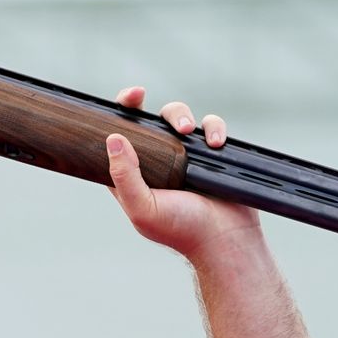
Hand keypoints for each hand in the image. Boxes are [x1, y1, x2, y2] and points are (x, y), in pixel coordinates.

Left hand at [104, 87, 258, 261]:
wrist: (225, 240)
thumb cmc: (181, 230)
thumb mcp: (143, 208)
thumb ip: (124, 176)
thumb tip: (113, 138)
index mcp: (133, 175)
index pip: (120, 137)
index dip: (121, 112)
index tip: (131, 97)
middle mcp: (158, 163)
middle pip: (151, 121)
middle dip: (159, 112)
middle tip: (170, 121)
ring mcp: (185, 158)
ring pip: (180, 119)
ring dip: (183, 117)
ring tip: (189, 132)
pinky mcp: (209, 155)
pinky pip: (210, 128)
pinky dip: (213, 129)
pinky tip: (216, 143)